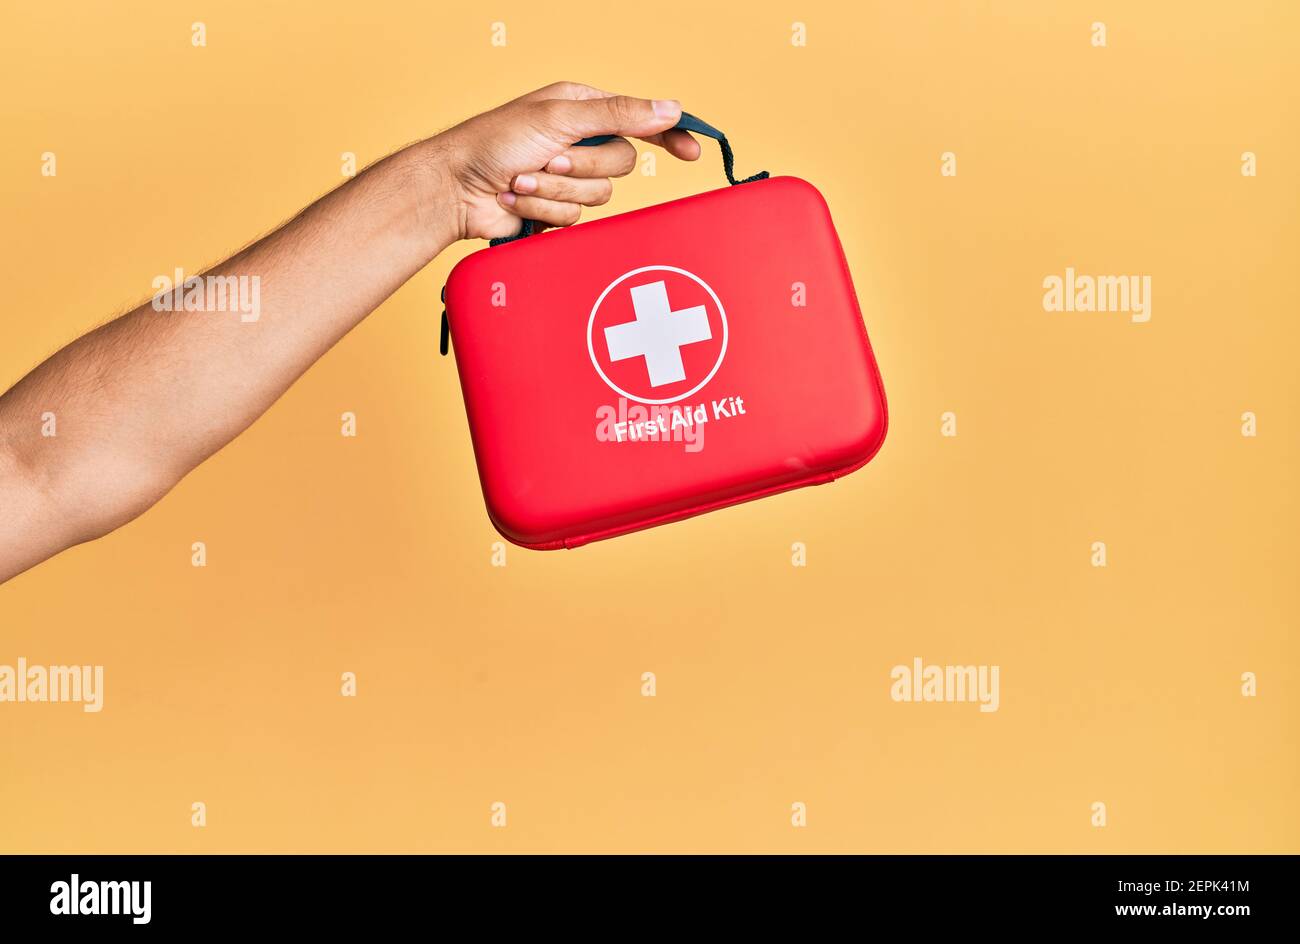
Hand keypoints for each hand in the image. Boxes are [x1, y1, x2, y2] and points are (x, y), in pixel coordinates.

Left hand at [433, 82, 701, 240]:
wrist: (456, 189)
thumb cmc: (494, 142)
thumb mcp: (559, 118)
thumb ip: (618, 115)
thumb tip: (669, 109)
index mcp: (582, 109)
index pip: (640, 120)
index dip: (668, 134)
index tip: (691, 151)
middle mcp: (579, 142)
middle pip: (622, 164)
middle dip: (582, 167)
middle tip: (549, 159)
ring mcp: (569, 179)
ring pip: (599, 196)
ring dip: (557, 191)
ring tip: (523, 180)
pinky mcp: (557, 210)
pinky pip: (575, 218)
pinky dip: (544, 209)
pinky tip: (517, 198)